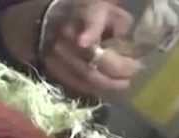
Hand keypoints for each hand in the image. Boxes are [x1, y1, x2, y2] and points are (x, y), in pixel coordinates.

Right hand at [0, 0, 142, 97]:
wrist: (45, 22)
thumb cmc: (83, 14)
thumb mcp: (105, 9)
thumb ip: (120, 25)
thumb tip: (128, 48)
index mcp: (83, 15)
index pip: (86, 22)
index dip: (86, 32)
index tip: (84, 42)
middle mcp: (66, 36)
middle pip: (91, 60)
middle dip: (116, 71)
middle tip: (133, 73)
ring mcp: (57, 56)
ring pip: (84, 77)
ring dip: (107, 84)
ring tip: (123, 83)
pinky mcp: (52, 70)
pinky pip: (76, 84)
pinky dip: (93, 88)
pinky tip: (106, 86)